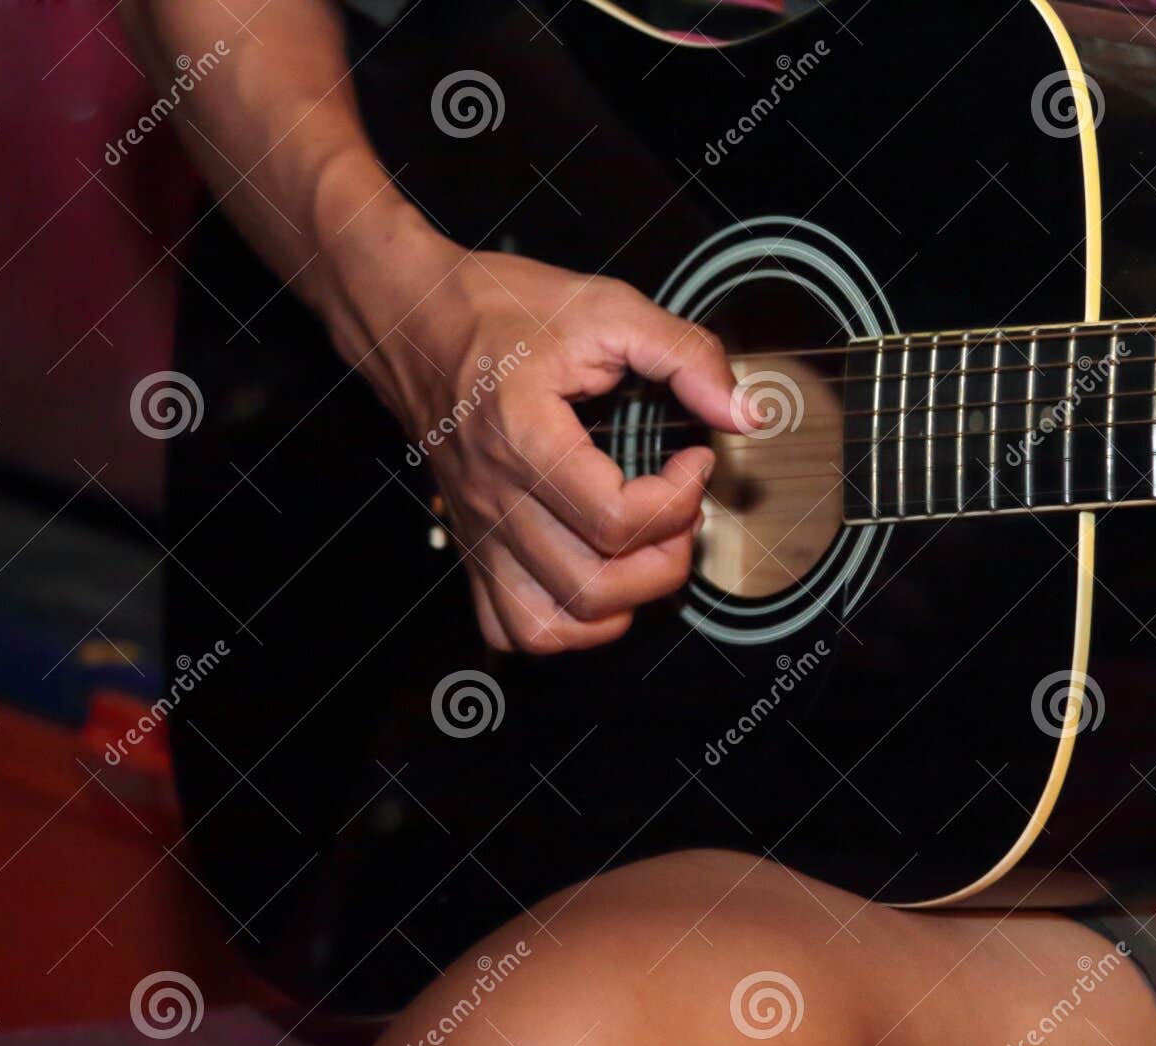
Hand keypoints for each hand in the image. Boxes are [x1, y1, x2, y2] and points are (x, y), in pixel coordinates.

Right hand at [324, 220, 745, 652]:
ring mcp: (478, 532)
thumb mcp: (606, 306)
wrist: (413, 320)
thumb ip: (684, 353)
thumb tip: (742, 410)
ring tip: (642, 549)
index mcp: (524, 436)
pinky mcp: (471, 548)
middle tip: (679, 510)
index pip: (616, 518)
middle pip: (594, 588)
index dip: (680, 497)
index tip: (693, 458)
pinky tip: (594, 579)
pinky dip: (566, 627)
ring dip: (620, 603)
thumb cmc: (498, 311)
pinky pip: (513, 629)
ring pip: (554, 627)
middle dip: (664, 561)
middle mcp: (494, 497)